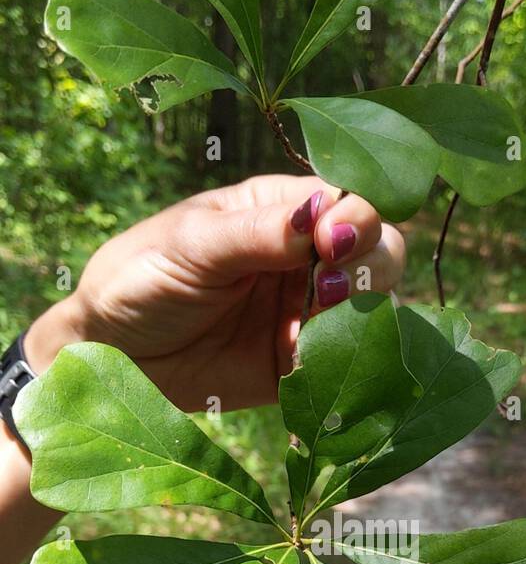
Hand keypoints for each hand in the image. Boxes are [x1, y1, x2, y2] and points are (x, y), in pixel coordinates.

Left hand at [24, 175, 406, 410]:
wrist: (110, 358)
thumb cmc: (138, 281)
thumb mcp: (191, 246)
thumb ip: (257, 234)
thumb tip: (321, 216)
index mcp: (280, 210)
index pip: (346, 200)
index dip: (356, 218)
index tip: (332, 243)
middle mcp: (303, 257)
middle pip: (377, 249)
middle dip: (368, 265)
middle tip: (328, 289)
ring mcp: (306, 311)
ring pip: (370, 305)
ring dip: (356, 314)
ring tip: (308, 329)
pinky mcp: (301, 363)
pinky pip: (343, 359)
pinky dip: (341, 360)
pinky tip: (303, 361)